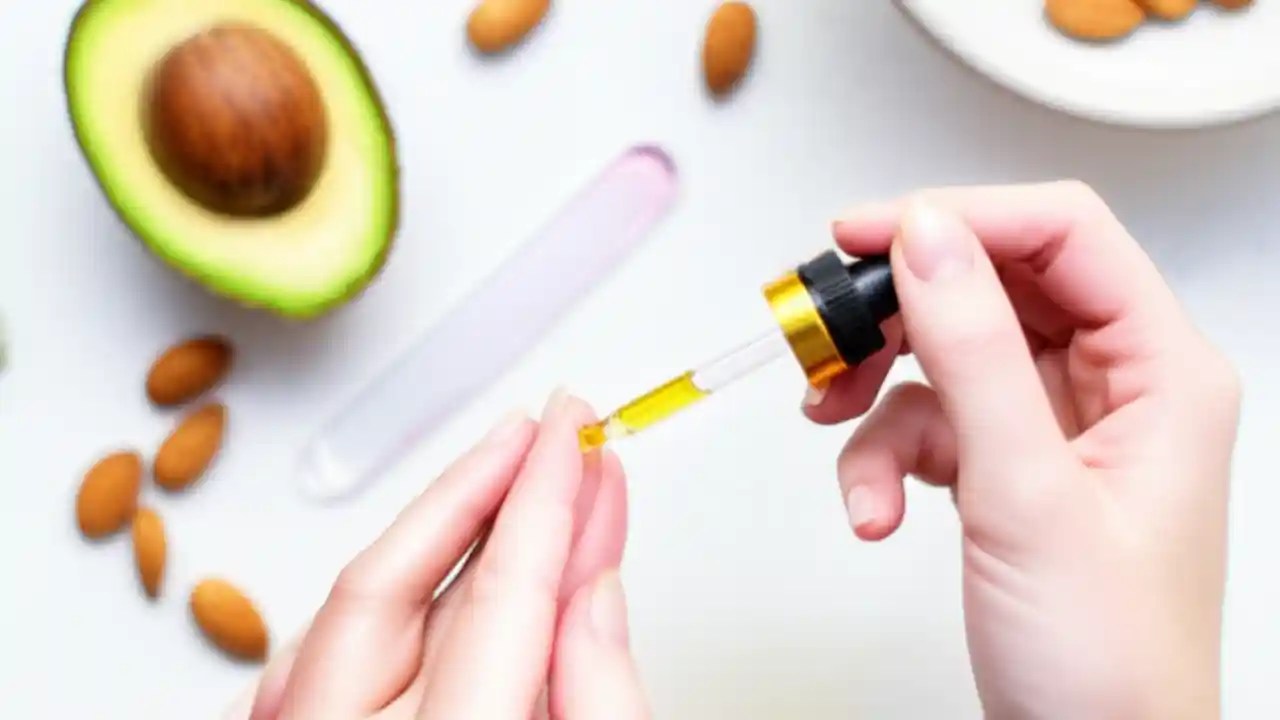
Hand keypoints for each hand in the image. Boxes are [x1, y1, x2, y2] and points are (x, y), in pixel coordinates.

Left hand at [224, 393, 649, 719]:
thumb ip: (600, 698)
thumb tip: (597, 589)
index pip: (497, 596)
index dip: (541, 496)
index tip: (574, 429)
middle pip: (389, 584)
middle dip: (478, 490)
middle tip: (546, 430)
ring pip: (351, 613)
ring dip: (443, 535)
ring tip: (523, 480)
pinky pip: (321, 658)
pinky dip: (394, 599)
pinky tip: (446, 557)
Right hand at [809, 182, 1238, 718]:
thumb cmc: (1109, 665)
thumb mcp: (1028, 496)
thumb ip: (973, 354)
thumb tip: (925, 237)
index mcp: (1163, 372)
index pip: (1061, 234)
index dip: (958, 216)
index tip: (865, 233)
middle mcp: (1115, 387)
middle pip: (989, 287)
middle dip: (897, 314)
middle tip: (823, 333)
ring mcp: (1057, 428)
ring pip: (945, 355)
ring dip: (877, 395)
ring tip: (834, 427)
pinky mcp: (1008, 468)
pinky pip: (928, 422)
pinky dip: (881, 457)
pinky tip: (870, 508)